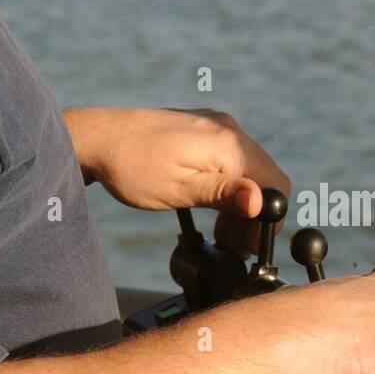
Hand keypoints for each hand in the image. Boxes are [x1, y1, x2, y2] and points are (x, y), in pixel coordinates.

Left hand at [64, 106, 289, 256]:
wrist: (98, 139)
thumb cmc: (132, 167)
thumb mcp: (179, 190)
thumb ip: (223, 195)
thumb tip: (261, 202)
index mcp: (227, 143)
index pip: (276, 182)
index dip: (271, 219)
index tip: (252, 245)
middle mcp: (227, 129)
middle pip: (265, 177)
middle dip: (256, 216)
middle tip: (236, 247)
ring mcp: (215, 126)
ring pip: (248, 170)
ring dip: (242, 205)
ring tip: (223, 236)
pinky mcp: (202, 129)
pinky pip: (230, 161)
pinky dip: (229, 188)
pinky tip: (213, 212)